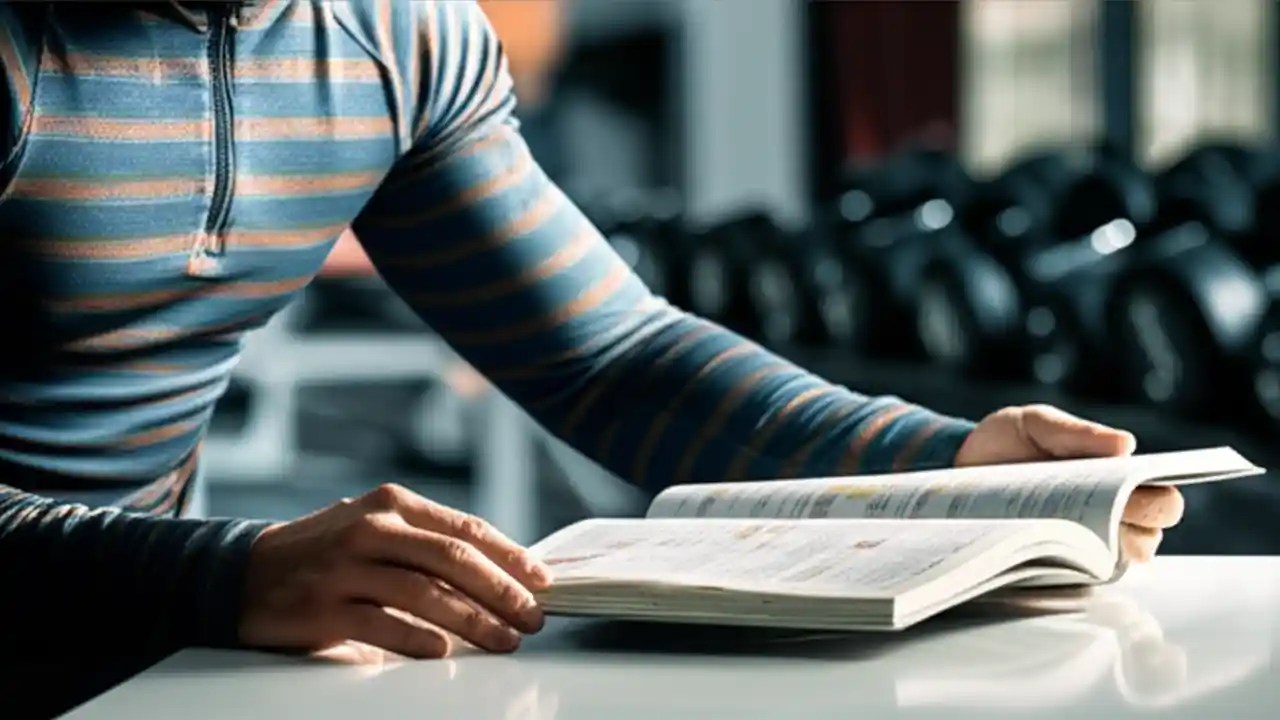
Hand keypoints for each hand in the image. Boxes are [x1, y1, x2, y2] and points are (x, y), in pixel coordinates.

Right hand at [239, 484, 551, 658]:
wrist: (241, 573)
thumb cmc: (324, 552)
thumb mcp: (374, 527)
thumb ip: (426, 542)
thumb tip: (500, 572)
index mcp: (392, 503)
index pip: (465, 528)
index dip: (510, 556)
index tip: (541, 581)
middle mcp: (371, 527)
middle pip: (453, 560)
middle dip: (502, 592)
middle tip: (532, 617)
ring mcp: (345, 567)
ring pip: (426, 594)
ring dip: (474, 622)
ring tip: (504, 640)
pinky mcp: (323, 606)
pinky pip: (383, 627)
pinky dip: (420, 641)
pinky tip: (445, 653)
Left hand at [954, 404, 1183, 562]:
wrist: (958, 464)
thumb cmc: (1008, 440)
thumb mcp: (1038, 423)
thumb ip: (1078, 433)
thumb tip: (1126, 445)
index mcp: (1118, 478)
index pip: (1163, 498)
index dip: (1163, 499)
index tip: (1144, 493)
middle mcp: (1109, 515)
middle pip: (1150, 534)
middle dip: (1139, 523)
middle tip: (1111, 509)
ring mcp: (1083, 542)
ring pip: (1119, 559)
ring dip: (1106, 547)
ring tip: (1078, 528)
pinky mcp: (1055, 563)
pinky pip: (1078, 575)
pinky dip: (1075, 565)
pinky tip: (1057, 548)